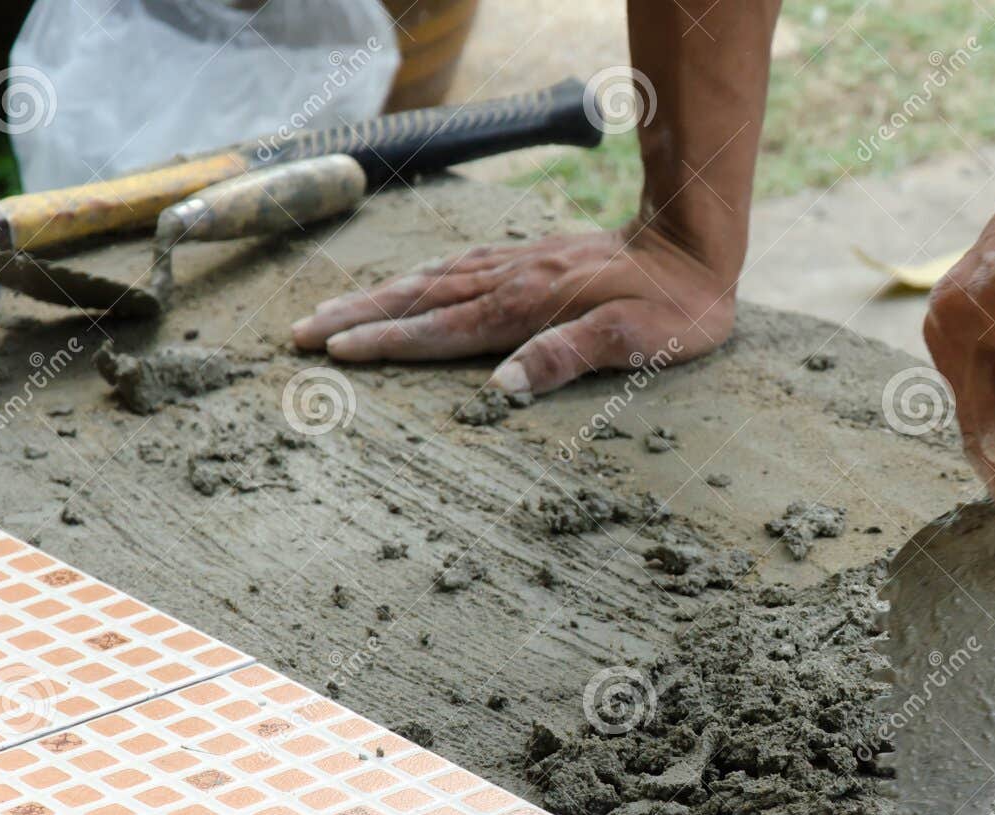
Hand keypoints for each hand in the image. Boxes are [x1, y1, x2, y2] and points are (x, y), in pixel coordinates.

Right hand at [291, 223, 737, 400]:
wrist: (695, 248)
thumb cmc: (672, 309)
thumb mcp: (634, 343)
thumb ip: (566, 358)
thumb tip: (501, 386)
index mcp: (528, 307)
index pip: (441, 330)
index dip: (386, 344)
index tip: (334, 355)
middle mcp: (511, 281)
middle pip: (419, 300)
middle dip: (356, 318)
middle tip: (298, 334)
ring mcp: (517, 265)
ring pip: (430, 280)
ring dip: (376, 296)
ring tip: (328, 312)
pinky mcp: (529, 258)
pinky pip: (456, 267)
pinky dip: (417, 278)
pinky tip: (403, 285)